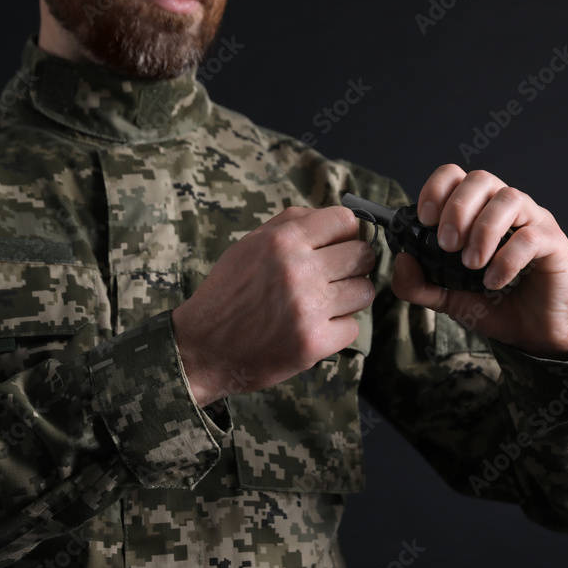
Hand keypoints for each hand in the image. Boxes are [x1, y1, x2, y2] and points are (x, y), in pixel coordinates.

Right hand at [172, 206, 375, 405]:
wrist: (203, 348)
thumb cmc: (228, 293)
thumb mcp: (249, 245)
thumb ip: (290, 224)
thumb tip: (336, 219)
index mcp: (282, 241)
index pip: (345, 219)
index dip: (346, 233)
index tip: (337, 246)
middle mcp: (298, 270)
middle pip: (363, 255)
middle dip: (353, 265)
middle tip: (334, 278)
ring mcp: (308, 308)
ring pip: (364, 291)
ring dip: (349, 298)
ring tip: (324, 304)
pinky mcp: (314, 343)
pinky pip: (352, 327)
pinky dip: (336, 330)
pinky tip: (313, 328)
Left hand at [391, 165, 567, 359]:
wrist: (536, 333)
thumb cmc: (494, 306)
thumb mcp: (446, 299)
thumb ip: (418, 284)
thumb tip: (400, 260)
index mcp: (477, 211)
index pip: (455, 176)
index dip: (436, 189)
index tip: (424, 221)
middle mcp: (505, 208)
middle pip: (481, 179)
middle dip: (457, 209)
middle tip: (447, 246)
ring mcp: (533, 221)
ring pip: (509, 198)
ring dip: (483, 230)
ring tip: (471, 264)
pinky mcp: (555, 243)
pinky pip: (531, 236)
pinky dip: (506, 258)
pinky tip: (493, 282)